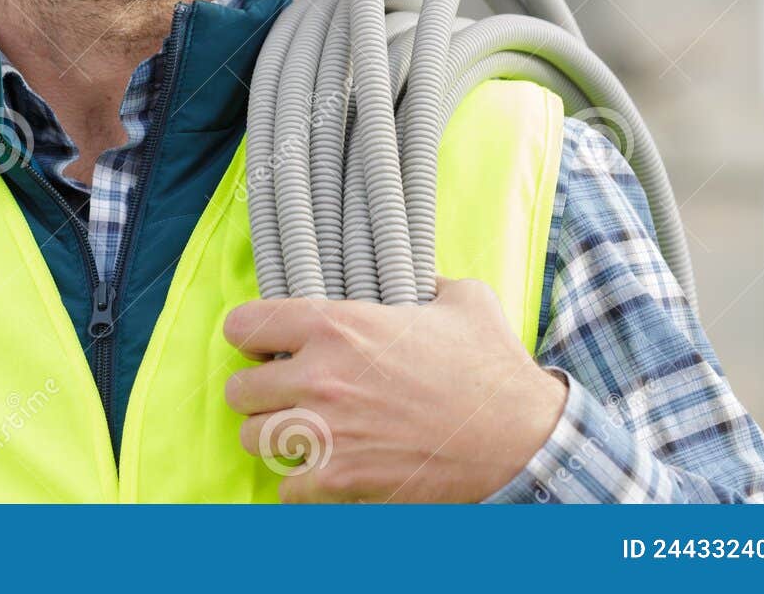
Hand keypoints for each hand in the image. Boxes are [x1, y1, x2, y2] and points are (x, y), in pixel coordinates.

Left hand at [223, 277, 568, 502]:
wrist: (523, 438)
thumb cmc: (493, 368)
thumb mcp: (460, 299)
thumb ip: (421, 280)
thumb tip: (412, 274)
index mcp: (337, 326)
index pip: (243, 325)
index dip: (250, 334)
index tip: (264, 344)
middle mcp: (320, 378)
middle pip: (239, 390)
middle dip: (259, 391)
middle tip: (284, 392)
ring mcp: (327, 434)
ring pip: (253, 439)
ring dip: (273, 436)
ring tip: (298, 431)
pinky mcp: (343, 481)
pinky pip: (286, 490)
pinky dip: (300, 485)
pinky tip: (322, 470)